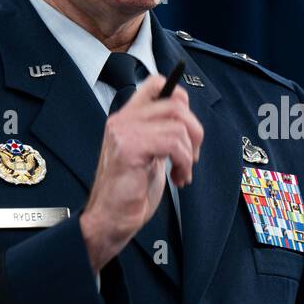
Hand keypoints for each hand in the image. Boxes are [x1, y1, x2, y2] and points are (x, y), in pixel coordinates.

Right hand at [79, 76, 203, 273]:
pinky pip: (173, 143)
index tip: (187, 127)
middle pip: (175, 103)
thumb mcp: (150, 155)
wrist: (109, 220)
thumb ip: (162, 134)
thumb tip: (188, 122)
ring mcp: (124, 132)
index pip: (155, 84)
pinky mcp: (130, 149)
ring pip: (178, 125)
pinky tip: (177, 178)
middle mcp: (123, 120)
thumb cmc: (129, 193)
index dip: (180, 98)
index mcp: (127, 119)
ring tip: (182, 172)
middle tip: (192, 157)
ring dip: (189, 153)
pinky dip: (184, 163)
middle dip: (194, 131)